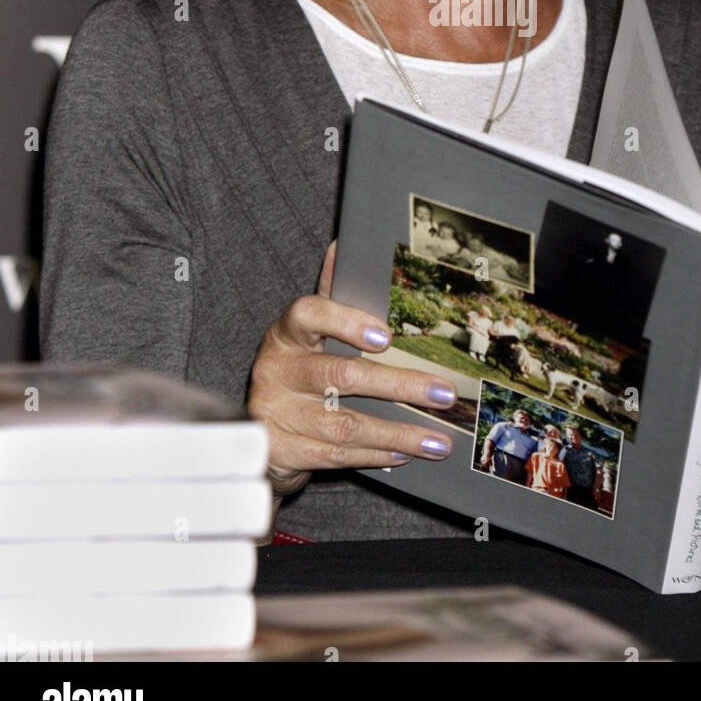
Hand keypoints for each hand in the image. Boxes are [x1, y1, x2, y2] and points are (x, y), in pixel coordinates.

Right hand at [249, 240, 457, 483]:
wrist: (257, 433)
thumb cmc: (296, 371)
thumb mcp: (307, 334)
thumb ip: (331, 296)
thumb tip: (345, 245)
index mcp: (286, 334)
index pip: (308, 314)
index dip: (345, 321)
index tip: (386, 336)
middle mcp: (277, 370)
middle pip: (340, 375)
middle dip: (400, 385)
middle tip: (443, 393)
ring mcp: (277, 413)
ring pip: (345, 424)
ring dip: (398, 431)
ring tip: (439, 439)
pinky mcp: (283, 451)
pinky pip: (338, 455)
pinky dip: (377, 454)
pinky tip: (407, 453)